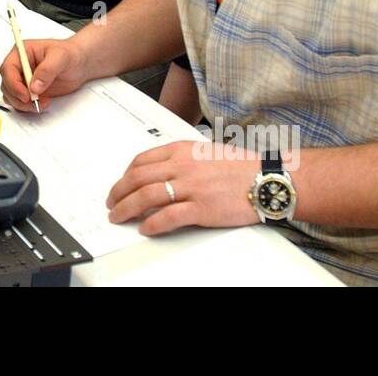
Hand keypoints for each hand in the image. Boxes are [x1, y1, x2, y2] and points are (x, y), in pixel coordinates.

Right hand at [0, 37, 92, 110]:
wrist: (80, 64)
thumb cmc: (70, 54)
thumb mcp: (61, 57)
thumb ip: (47, 70)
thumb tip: (34, 86)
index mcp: (22, 53)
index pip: (8, 69)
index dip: (13, 83)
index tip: (25, 95)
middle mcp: (20, 66)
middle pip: (7, 84)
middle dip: (18, 96)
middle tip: (34, 102)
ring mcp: (23, 80)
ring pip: (11, 96)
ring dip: (23, 104)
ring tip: (42, 103)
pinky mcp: (29, 91)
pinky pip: (21, 102)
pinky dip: (28, 107)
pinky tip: (42, 103)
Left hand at [105, 141, 262, 234]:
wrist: (266, 178)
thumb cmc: (240, 166)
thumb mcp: (204, 152)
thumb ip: (181, 159)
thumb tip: (160, 172)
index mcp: (181, 150)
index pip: (141, 161)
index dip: (124, 175)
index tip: (120, 185)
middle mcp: (182, 166)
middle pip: (138, 178)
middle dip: (118, 193)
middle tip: (111, 203)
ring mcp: (191, 187)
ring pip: (147, 197)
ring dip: (127, 208)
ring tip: (119, 217)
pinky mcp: (201, 208)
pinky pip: (168, 217)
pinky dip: (152, 224)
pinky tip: (145, 228)